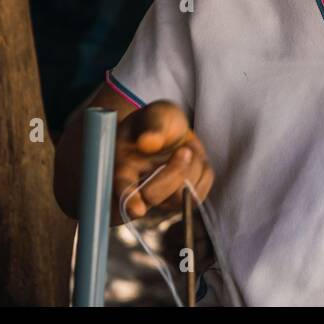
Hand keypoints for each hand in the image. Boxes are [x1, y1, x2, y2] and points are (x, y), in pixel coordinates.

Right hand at [114, 101, 213, 219]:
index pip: (121, 189)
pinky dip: (203, 173)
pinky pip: (199, 194)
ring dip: (191, 169)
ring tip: (185, 150)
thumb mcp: (156, 113)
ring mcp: (160, 198)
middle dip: (174, 172)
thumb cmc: (157, 121)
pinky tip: (193, 160)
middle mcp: (138, 188)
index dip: (129, 200)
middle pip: (153, 195)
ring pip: (179, 197)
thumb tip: (148, 142)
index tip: (138, 210)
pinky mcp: (181, 198)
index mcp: (122, 167)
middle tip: (184, 150)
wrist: (170, 129)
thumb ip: (153, 125)